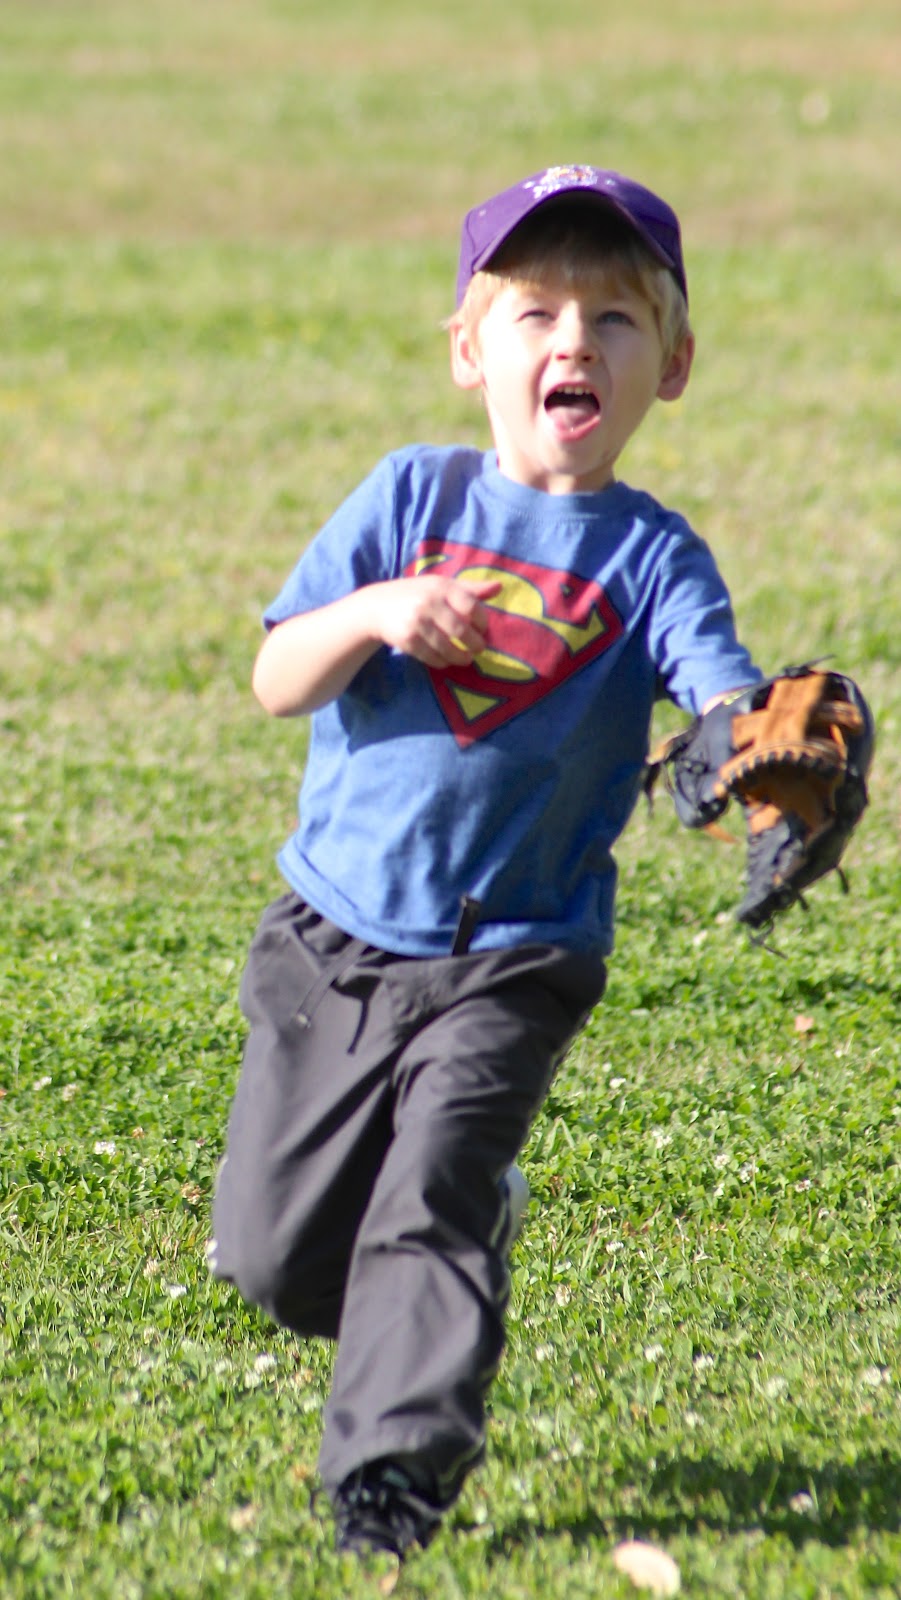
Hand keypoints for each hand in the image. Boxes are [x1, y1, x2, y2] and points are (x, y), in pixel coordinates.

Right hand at [374, 575, 501, 667]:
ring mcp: (417, 622)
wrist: (377, 607)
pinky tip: (446, 660)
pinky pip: (431, 657)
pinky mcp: (407, 640)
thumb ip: (470, 589)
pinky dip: (442, 662)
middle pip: (461, 630)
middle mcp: (429, 603)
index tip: (483, 629)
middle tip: (478, 649)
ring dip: (460, 657)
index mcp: (441, 586)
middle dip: (474, 644)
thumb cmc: (417, 595)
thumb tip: (499, 587)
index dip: (482, 621)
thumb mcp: (441, 586)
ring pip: (447, 647)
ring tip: (466, 658)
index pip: (471, 606)